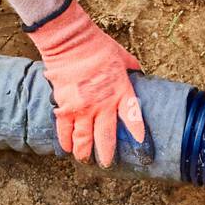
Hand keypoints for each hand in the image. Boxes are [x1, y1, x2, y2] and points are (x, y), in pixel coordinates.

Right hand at [25, 0, 146, 166]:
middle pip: (107, 138)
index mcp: (121, 92)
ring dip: (84, 153)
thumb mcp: (122, 56)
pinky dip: (65, 141)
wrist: (70, 41)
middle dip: (106, 154)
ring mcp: (83, 109)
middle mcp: (103, 105)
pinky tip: (66, 148)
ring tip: (84, 159)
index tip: (139, 144)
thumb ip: (131, 69)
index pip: (133, 118)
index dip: (136, 133)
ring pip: (83, 140)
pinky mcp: (64, 107)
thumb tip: (138, 73)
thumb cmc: (97, 46)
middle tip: (106, 163)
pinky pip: (65, 131)